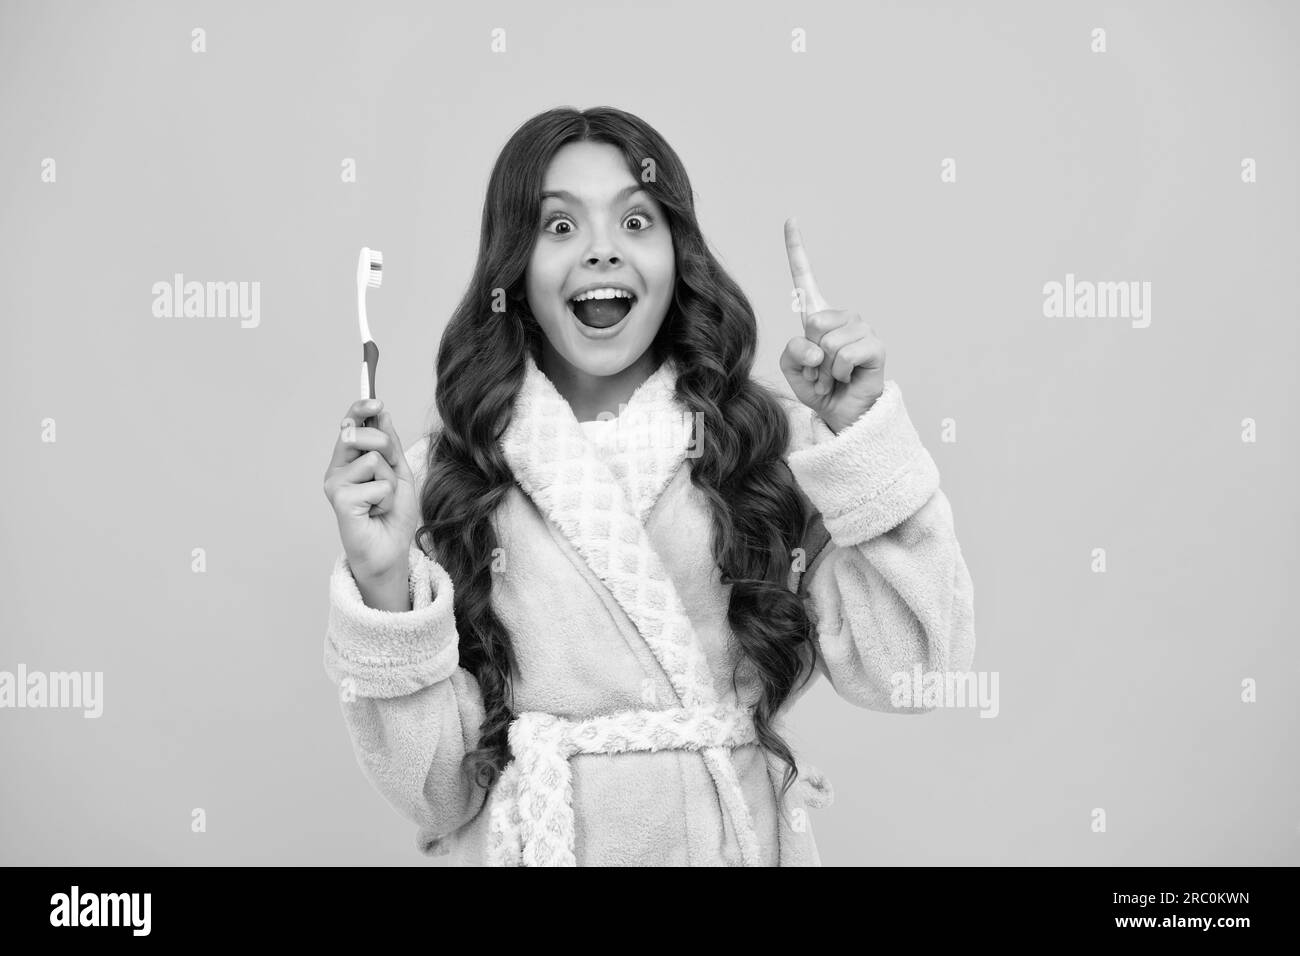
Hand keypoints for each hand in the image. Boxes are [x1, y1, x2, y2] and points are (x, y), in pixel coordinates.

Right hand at [323, 398, 420, 593]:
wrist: (389, 550)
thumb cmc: (392, 515)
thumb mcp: (398, 473)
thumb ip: (390, 444)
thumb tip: (381, 413)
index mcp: (349, 459)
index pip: (350, 424)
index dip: (360, 410)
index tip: (376, 402)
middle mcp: (337, 469)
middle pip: (361, 435)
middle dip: (385, 448)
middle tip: (390, 477)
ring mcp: (335, 484)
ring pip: (374, 459)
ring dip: (390, 481)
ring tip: (382, 501)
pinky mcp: (340, 500)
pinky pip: (377, 484)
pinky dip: (387, 499)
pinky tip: (376, 512)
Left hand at [779, 217, 885, 432]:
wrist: (840, 413)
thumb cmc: (818, 387)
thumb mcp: (792, 368)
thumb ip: (792, 351)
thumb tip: (818, 346)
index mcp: (818, 315)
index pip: (804, 277)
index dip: (796, 249)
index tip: (791, 218)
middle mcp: (841, 316)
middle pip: (811, 324)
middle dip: (809, 356)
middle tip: (820, 371)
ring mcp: (861, 328)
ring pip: (827, 342)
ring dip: (823, 369)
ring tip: (832, 377)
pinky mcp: (875, 345)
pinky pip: (843, 355)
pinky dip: (838, 373)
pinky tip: (847, 378)